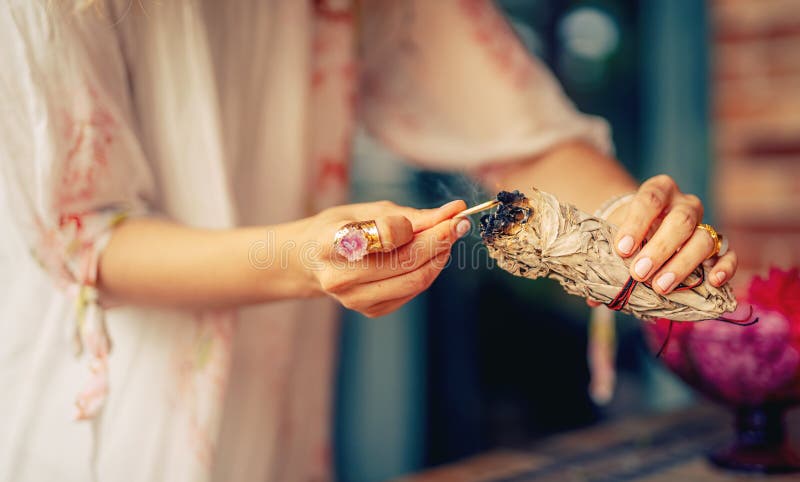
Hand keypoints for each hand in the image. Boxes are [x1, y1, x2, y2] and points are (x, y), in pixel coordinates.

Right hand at [304, 199, 468, 317]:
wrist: (313, 261)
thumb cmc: (342, 227)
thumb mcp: (368, 211)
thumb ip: (412, 214)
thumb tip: (456, 210)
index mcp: (331, 243)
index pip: (381, 236)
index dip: (418, 224)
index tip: (447, 213)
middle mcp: (340, 276)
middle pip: (405, 260)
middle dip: (441, 239)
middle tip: (460, 222)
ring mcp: (354, 299)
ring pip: (415, 279)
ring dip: (440, 256)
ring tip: (448, 236)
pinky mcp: (370, 311)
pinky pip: (413, 290)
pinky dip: (429, 270)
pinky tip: (431, 255)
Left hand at [611, 175, 736, 293]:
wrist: (647, 228)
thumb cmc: (629, 233)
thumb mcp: (616, 236)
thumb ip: (606, 259)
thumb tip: (593, 297)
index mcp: (658, 191)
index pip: (650, 199)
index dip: (636, 224)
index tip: (622, 249)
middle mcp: (684, 204)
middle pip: (681, 221)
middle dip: (659, 249)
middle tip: (639, 273)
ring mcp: (704, 223)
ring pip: (704, 238)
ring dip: (682, 264)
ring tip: (660, 286)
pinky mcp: (719, 244)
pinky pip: (728, 253)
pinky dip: (725, 267)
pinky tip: (712, 281)